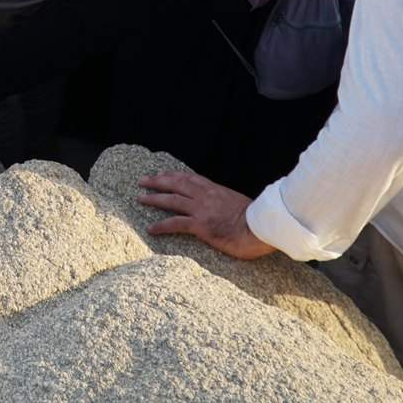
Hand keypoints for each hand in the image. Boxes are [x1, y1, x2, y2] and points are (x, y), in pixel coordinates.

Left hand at [135, 170, 275, 259]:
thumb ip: (229, 204)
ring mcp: (201, 210)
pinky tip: (151, 229)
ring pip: (172, 200)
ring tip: (140, 198)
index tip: (164, 174)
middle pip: (177, 184)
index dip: (175, 175)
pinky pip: (176, 224)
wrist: (262, 227)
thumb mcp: (241, 205)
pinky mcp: (200, 226)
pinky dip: (161, 225)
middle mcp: (206, 196)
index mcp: (216, 190)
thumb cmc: (257, 220)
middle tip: (143, 180)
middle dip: (158, 181)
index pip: (191, 178)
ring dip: (154, 198)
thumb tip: (228, 209)